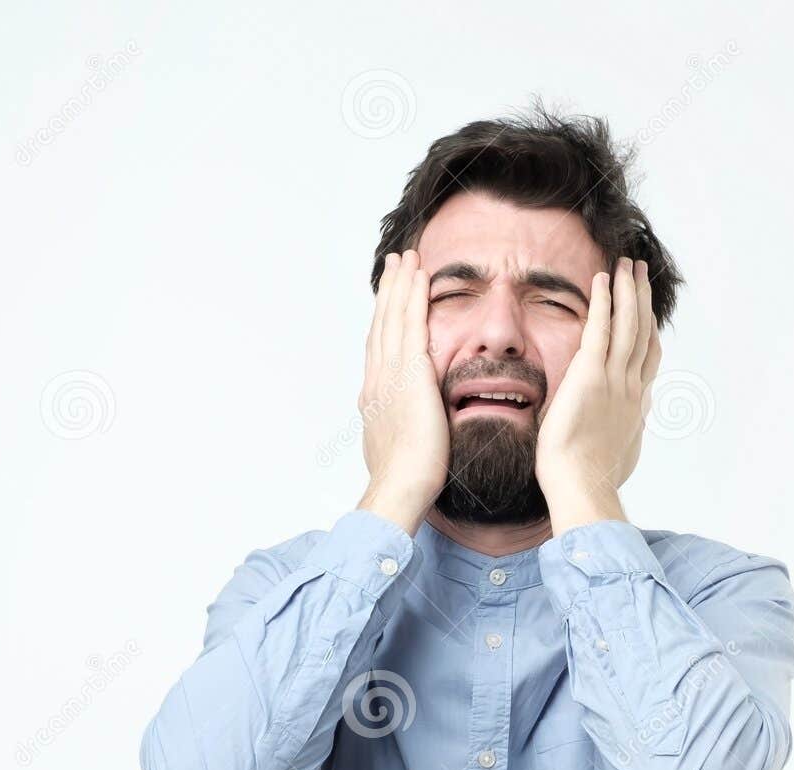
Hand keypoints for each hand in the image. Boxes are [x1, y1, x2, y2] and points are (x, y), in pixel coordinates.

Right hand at [356, 250, 448, 535]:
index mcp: (374, 396)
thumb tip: (399, 423)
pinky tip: (419, 276)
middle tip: (393, 264)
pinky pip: (411, 325)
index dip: (382, 319)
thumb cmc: (406, 478)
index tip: (388, 298)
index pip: (379, 347)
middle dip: (388, 292)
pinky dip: (413, 297)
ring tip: (406, 259)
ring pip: (393, 318)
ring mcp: (391, 374)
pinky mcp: (410, 374)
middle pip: (381, 324)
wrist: (401, 485)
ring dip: (400, 285)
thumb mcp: (396, 445)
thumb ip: (398, 426)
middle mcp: (377, 379)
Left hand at [534, 257, 661, 530]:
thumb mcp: (618, 456)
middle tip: (641, 272)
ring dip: (628, 291)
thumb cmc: (593, 481)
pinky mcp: (591, 375)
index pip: (647, 359)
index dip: (648, 330)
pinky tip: (602, 279)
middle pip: (642, 332)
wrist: (583, 487)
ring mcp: (615, 380)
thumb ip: (624, 438)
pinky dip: (604, 301)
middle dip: (642, 299)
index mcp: (635, 406)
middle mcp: (631, 388)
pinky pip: (601, 329)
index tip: (648, 311)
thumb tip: (629, 437)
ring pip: (628, 324)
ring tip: (627, 265)